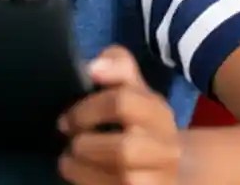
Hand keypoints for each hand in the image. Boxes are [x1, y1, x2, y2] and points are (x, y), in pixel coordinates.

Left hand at [57, 45, 181, 184]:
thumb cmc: (140, 120)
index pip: (123, 103)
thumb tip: (93, 67)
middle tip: (70, 143)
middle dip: (86, 146)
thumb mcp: (133, 88)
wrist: (172, 164)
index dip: (87, 110)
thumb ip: (116, 66)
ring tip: (70, 162)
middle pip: (124, 150)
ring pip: (124, 179)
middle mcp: (165, 149)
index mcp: (158, 114)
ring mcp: (159, 179)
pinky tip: (83, 177)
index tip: (67, 119)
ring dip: (83, 171)